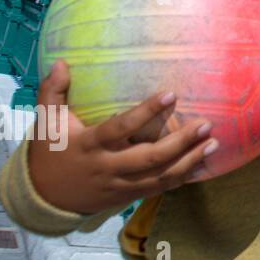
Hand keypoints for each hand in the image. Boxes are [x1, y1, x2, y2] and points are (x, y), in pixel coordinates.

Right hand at [27, 59, 219, 215]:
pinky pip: (159, 188)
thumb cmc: (51, 152)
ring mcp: (120, 184)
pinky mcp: (128, 196)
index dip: (146, 112)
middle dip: (180, 142)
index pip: (121, 128)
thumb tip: (61, 61)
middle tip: (206, 124)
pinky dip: (182, 177)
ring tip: (214, 143)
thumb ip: (52, 91)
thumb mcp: (46, 123)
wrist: (45, 198)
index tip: (171, 94)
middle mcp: (108, 166)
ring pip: (159, 176)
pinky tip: (203, 163)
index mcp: (89, 145)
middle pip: (149, 157)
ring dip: (189, 161)